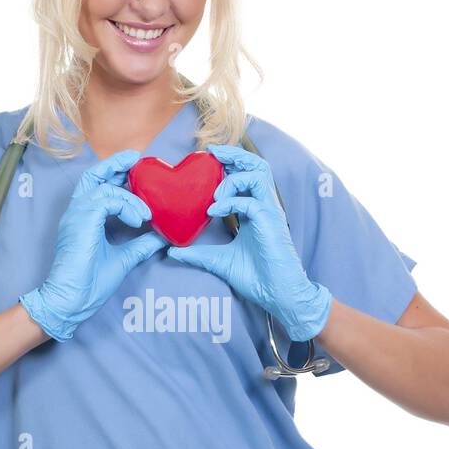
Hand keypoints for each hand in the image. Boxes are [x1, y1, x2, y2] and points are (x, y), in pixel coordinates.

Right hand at [19, 149, 164, 340]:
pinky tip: (136, 221)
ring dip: (130, 197)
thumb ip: (140, 245)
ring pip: (105, 188)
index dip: (115, 175)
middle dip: (115, 164)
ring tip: (146, 214)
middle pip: (93, 175)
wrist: (72, 299)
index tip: (135, 172)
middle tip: (136, 159)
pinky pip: (108, 200)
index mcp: (83, 219)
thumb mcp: (123, 259)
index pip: (98, 186)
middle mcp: (77, 212)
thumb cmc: (90, 283)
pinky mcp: (82, 219)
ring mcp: (77, 215)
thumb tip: (162, 237)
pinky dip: (126, 207)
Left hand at [167, 144, 332, 341]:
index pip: (246, 176)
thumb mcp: (218, 261)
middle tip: (213, 153)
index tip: (208, 157)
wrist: (277, 295)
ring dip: (232, 179)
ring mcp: (270, 213)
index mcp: (254, 211)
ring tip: (214, 194)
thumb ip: (197, 253)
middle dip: (235, 155)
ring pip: (258, 175)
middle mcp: (264, 207)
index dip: (230, 163)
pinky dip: (231, 202)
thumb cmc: (256, 277)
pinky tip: (214, 210)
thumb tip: (171, 251)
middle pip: (257, 166)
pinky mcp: (271, 223)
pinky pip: (251, 202)